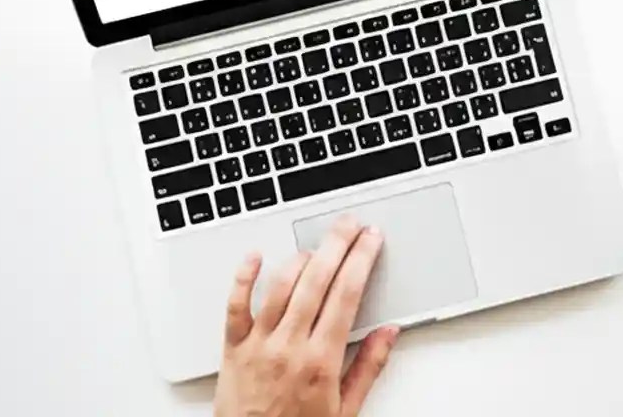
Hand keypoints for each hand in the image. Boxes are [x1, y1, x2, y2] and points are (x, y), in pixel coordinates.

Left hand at [213, 216, 397, 416]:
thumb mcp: (345, 411)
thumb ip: (369, 368)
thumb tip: (389, 334)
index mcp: (321, 361)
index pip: (347, 294)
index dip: (362, 260)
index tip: (371, 239)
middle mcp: (290, 346)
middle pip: (317, 280)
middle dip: (337, 244)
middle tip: (349, 223)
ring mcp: (259, 344)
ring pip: (281, 287)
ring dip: (301, 257)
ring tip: (317, 243)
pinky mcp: (233, 349)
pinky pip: (235, 306)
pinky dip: (244, 277)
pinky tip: (255, 256)